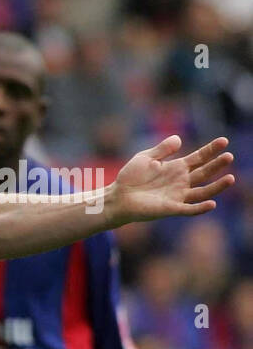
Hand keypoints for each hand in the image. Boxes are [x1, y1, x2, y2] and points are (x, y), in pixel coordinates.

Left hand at [107, 136, 234, 224]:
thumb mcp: (145, 158)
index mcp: (176, 168)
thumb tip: (178, 138)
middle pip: (204, 173)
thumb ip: (162, 149)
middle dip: (217, 165)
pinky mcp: (170, 209)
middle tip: (228, 156)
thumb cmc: (130, 177)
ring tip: (231, 178)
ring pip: (203, 192)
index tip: (223, 141)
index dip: (211, 150)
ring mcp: (177, 196)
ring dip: (217, 187)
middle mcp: (181, 182)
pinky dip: (200, 208)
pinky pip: (189, 209)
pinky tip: (212, 203)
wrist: (117, 197)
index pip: (199, 158)